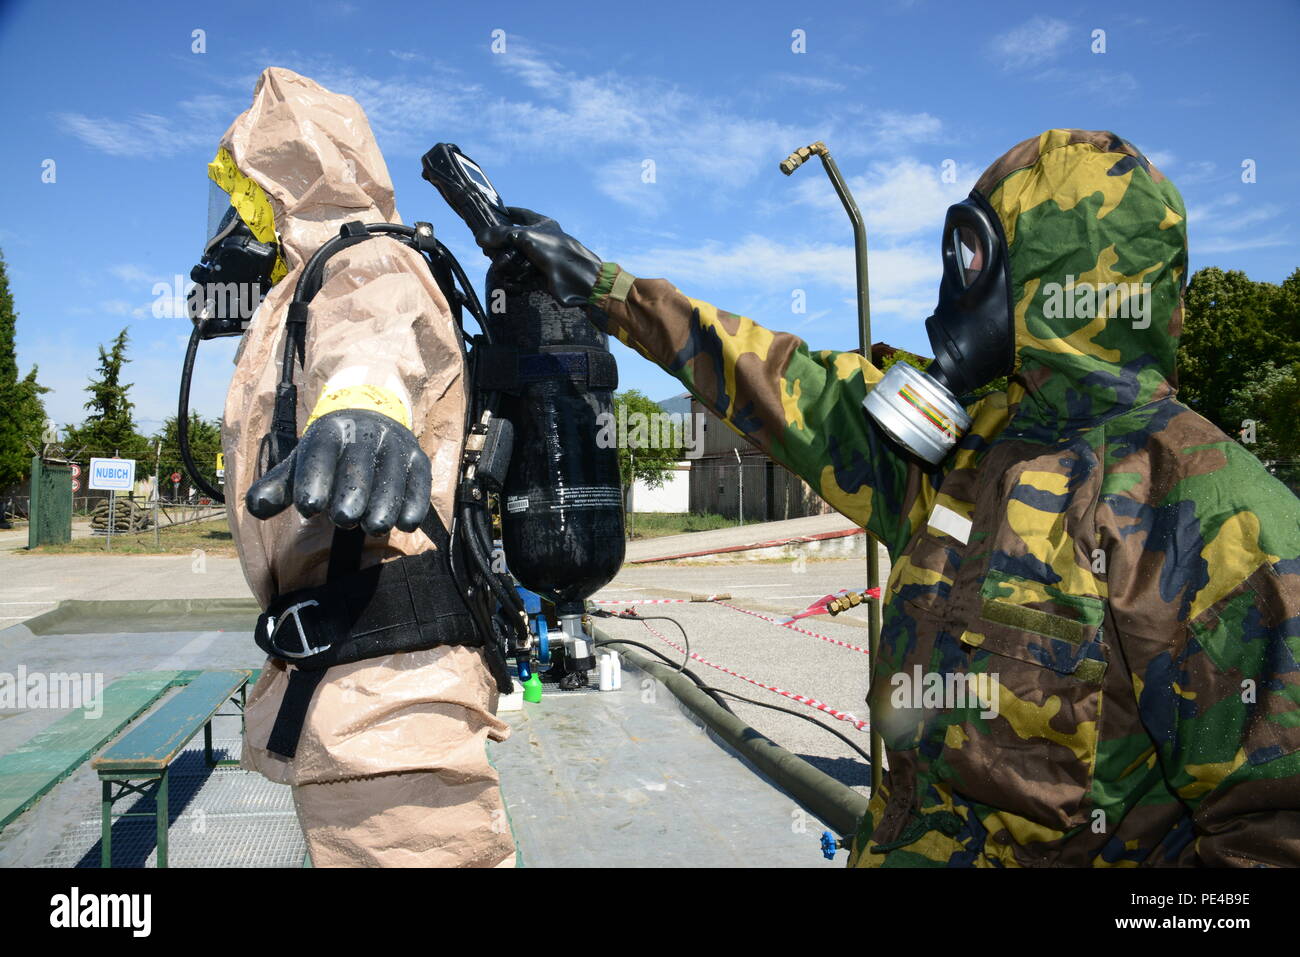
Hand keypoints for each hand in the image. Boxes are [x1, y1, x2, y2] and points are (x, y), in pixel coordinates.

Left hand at [245, 408, 431, 534]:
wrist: (369, 417)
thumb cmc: (329, 453)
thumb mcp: (300, 462)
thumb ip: (277, 487)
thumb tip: (255, 508)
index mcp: (329, 431)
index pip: (321, 453)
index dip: (314, 479)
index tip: (309, 507)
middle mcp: (365, 433)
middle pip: (359, 464)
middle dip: (353, 493)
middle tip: (344, 520)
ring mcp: (395, 445)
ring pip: (392, 474)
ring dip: (385, 502)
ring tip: (374, 527)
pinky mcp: (417, 458)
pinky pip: (419, 481)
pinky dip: (415, 502)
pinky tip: (406, 524)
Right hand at [476, 207, 602, 307]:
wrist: (579, 280)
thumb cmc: (557, 252)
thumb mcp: (525, 236)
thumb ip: (501, 234)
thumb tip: (480, 237)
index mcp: (541, 224)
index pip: (519, 213)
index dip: (505, 212)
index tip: (490, 213)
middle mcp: (541, 239)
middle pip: (512, 240)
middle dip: (500, 246)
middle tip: (489, 250)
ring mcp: (540, 259)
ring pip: (514, 259)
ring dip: (505, 265)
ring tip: (499, 267)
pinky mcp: (540, 277)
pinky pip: (520, 277)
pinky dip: (514, 280)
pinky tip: (510, 282)